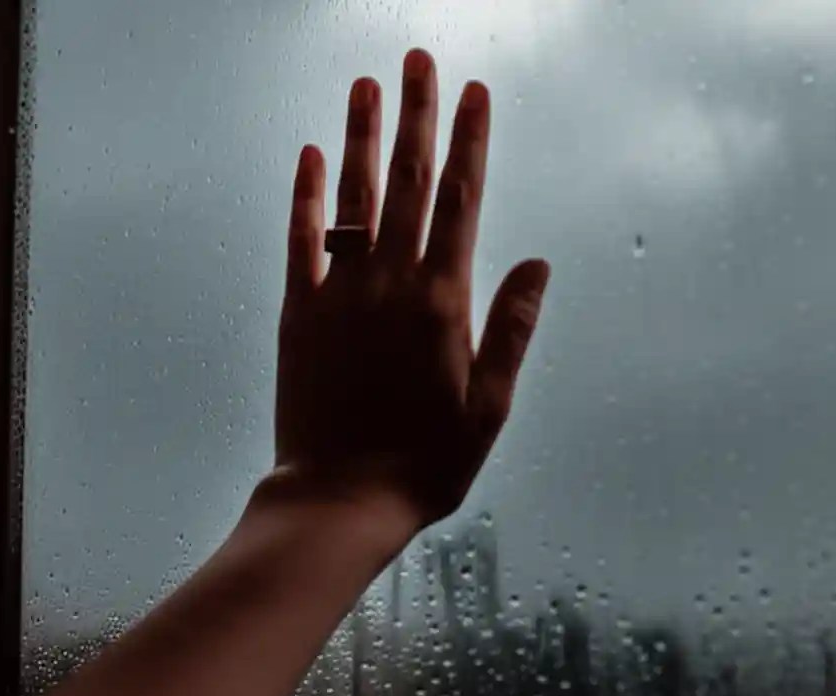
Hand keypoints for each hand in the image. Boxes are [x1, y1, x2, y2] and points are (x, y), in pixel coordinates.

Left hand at [271, 49, 549, 528]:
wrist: (339, 497)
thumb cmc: (425, 460)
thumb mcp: (489, 404)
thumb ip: (512, 327)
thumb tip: (537, 261)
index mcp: (442, 301)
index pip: (461, 201)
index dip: (469, 142)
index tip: (474, 93)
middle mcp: (390, 283)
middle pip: (406, 182)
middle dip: (415, 115)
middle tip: (417, 59)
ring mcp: (339, 292)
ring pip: (353, 197)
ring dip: (360, 136)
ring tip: (365, 83)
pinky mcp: (298, 311)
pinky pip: (301, 239)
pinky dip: (306, 195)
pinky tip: (310, 153)